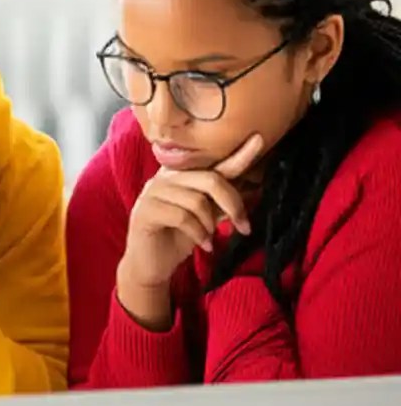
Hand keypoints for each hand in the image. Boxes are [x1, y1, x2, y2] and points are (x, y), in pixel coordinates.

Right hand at [117, 134, 264, 328]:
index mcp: (181, 174)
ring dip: (210, 224)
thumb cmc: (178, 238)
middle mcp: (165, 177)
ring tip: (210, 237)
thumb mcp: (206, 217)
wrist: (150, 266)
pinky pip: (182, 217)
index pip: (214, 162)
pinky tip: (203, 245)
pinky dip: (199, 234)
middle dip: (233, 204)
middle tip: (244, 226)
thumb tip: (255, 187)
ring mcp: (152, 192)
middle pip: (210, 179)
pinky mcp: (145, 211)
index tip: (259, 139)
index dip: (237, 153)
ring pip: (197, 200)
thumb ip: (223, 201)